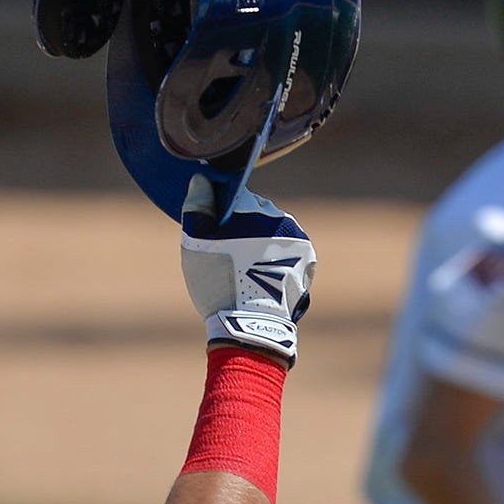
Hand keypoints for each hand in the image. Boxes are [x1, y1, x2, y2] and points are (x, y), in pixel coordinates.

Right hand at [180, 177, 313, 366]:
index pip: (236, 196)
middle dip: (245, 228)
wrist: (251, 325)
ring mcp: (298, 240)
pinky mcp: (307, 262)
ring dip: (263, 245)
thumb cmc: (218, 282)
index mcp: (254, 207)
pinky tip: (263, 277)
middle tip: (230, 256)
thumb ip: (198, 205)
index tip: (215, 234)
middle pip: (258, 215)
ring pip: (275, 234)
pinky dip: (277, 260)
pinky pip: (288, 252)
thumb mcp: (195, 242)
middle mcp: (281, 219)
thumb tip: (203, 178)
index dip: (222, 215)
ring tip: (247, 270)